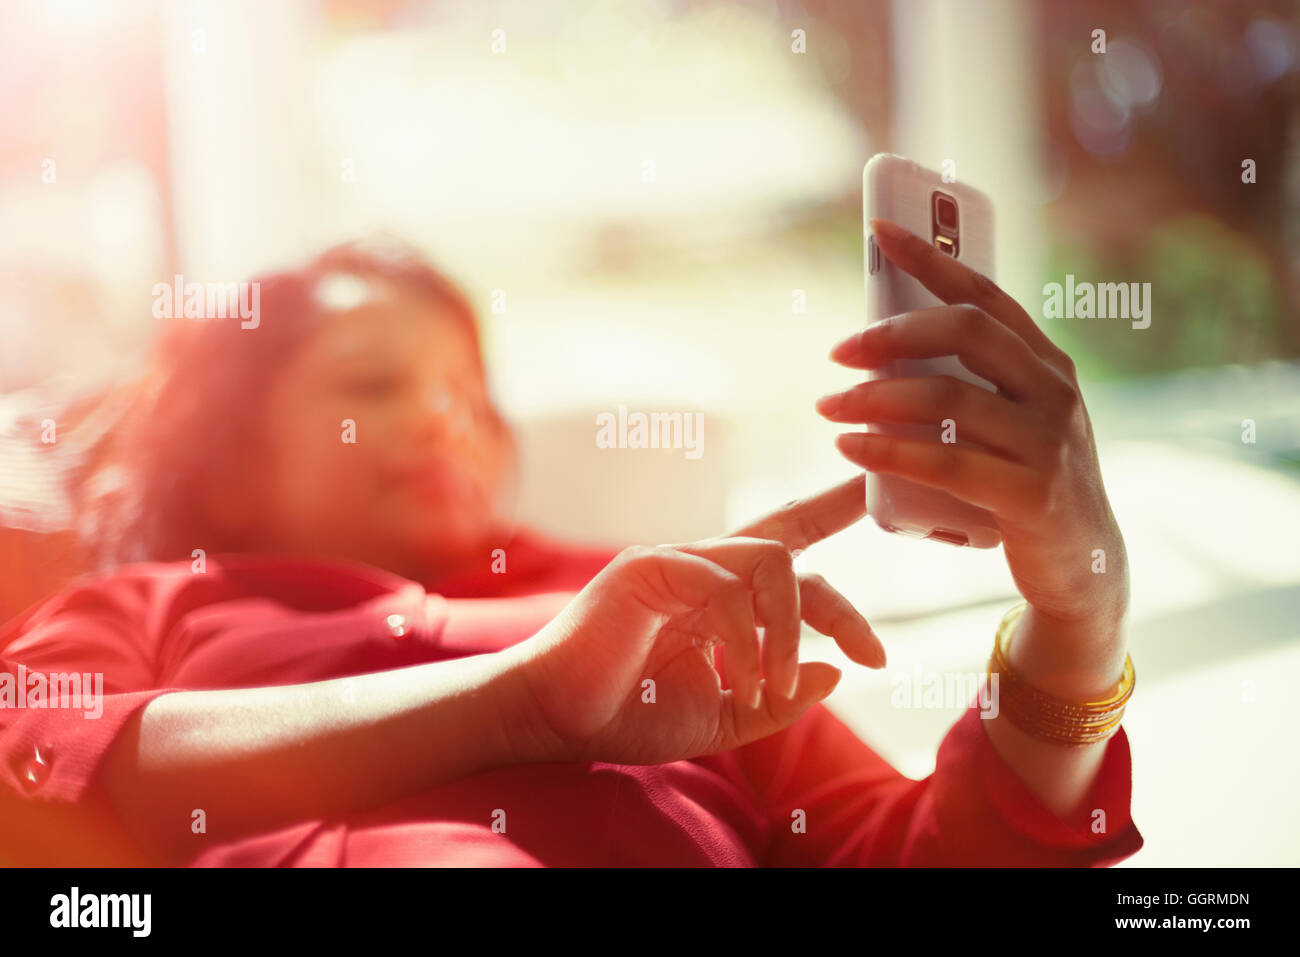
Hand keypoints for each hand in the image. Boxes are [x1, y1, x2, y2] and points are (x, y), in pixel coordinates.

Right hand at [508, 476, 883, 765]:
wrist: (560, 721)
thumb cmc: (629, 716)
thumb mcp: (725, 718)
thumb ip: (780, 700)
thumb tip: (836, 670)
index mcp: (719, 597)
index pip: (787, 550)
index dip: (829, 516)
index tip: (875, 499)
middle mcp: (703, 569)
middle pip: (790, 544)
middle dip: (840, 568)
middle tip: (876, 647)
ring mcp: (677, 562)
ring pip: (771, 561)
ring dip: (789, 630)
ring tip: (775, 686)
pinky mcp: (650, 567)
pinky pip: (725, 588)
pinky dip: (747, 640)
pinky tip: (743, 680)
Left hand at [817, 219, 1128, 630]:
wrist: (1083, 568)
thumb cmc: (1027, 485)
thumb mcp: (1012, 424)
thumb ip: (971, 386)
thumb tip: (883, 351)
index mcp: (1047, 364)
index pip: (987, 295)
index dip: (934, 258)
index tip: (879, 232)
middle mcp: (1055, 393)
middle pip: (968, 333)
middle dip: (893, 333)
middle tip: (839, 352)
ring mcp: (1048, 442)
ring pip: (950, 397)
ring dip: (876, 397)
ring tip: (829, 406)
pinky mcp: (1032, 496)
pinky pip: (946, 462)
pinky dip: (889, 451)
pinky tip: (851, 446)